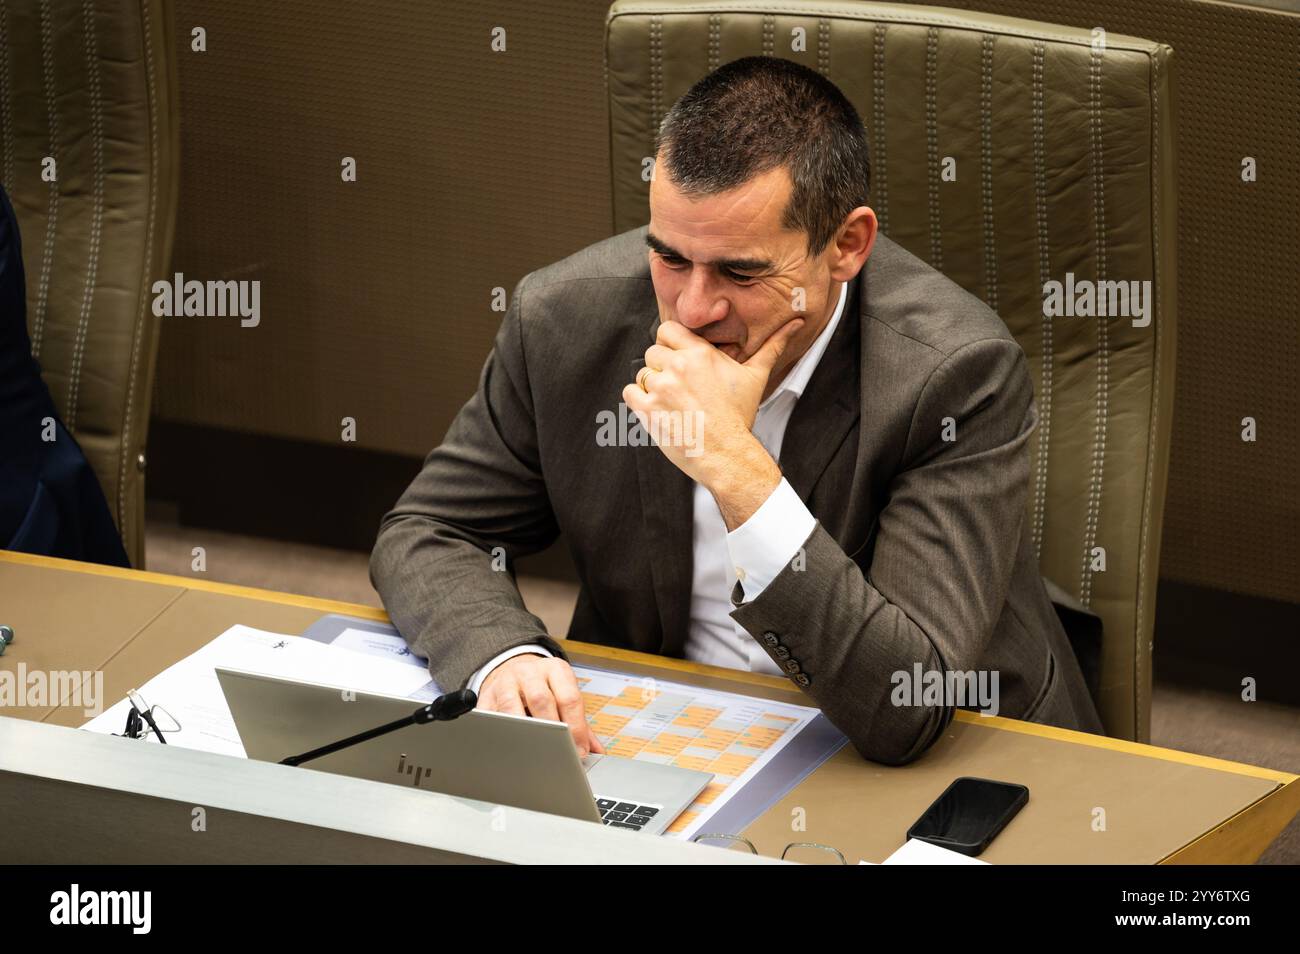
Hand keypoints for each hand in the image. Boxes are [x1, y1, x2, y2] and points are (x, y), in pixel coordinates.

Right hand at [477, 654, 605, 757]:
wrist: (513, 669)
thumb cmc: (544, 688)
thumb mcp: (564, 694)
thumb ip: (581, 723)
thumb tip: (596, 752)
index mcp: (555, 669)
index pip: (569, 698)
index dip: (576, 728)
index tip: (579, 751)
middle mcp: (529, 672)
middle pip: (540, 700)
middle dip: (551, 730)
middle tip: (558, 754)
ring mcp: (504, 682)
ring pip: (511, 707)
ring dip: (523, 732)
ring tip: (533, 752)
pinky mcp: (485, 696)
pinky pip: (489, 717)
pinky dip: (498, 734)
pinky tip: (507, 748)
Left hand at [621, 318, 801, 524]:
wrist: (727, 453)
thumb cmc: (739, 416)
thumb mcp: (755, 376)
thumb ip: (773, 346)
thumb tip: (796, 323)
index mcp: (700, 353)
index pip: (667, 330)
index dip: (670, 343)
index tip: (678, 358)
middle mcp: (678, 367)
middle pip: (653, 351)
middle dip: (662, 366)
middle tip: (678, 386)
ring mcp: (661, 388)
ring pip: (642, 373)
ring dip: (651, 385)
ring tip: (671, 401)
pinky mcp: (648, 410)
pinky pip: (629, 392)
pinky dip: (638, 400)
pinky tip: (657, 409)